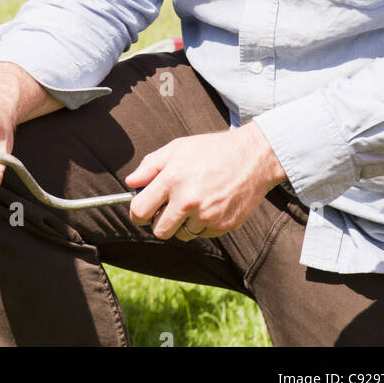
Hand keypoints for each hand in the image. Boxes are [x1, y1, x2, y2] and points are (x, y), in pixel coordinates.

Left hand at [125, 121, 286, 241]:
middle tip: (168, 207)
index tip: (141, 212)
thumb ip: (150, 166)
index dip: (137, 213)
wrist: (252, 158)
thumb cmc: (211, 150)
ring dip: (183, 223)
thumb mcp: (177, 148)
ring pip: (182, 234)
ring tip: (193, 202)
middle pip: (159, 230)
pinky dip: (202, 224)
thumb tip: (131, 183)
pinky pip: (202, 234)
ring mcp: (206, 216)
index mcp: (172, 179)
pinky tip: (210, 204)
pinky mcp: (222, 226)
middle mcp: (188, 200)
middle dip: (160, 221)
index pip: (140, 210)